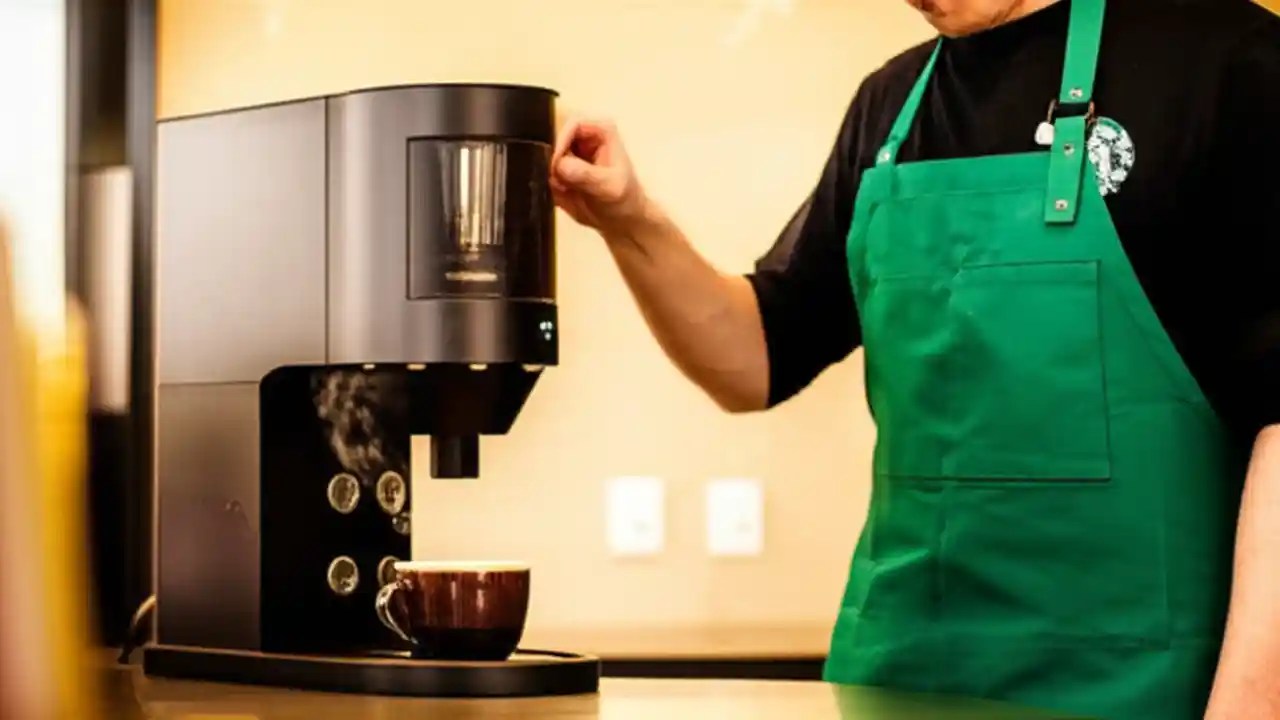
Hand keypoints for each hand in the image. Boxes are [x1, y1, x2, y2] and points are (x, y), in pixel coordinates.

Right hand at [550, 115, 648, 234]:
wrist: (620, 223)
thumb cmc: (624, 200)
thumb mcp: (609, 187)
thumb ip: (586, 175)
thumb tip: (561, 166)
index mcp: (600, 131)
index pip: (573, 124)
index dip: (561, 142)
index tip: (555, 164)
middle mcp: (582, 138)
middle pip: (555, 137)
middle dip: (551, 159)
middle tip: (556, 181)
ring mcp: (568, 154)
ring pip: (545, 154)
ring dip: (547, 172)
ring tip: (561, 190)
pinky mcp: (558, 171)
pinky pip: (542, 171)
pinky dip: (545, 183)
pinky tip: (559, 195)